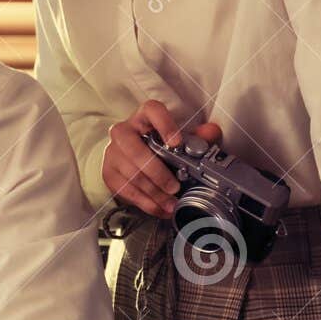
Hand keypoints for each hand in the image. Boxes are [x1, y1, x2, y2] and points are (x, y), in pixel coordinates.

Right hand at [101, 99, 223, 217]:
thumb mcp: (178, 139)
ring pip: (132, 174)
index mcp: (143, 117)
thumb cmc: (157, 145)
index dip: (164, 125)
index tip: (176, 142)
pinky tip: (159, 208)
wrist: (131, 157)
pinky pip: (126, 190)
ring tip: (171, 204)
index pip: (152, 111)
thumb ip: (197, 136)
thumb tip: (211, 132)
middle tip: (175, 187)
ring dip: (154, 193)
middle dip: (157, 173)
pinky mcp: (109, 172)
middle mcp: (124, 132)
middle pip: (136, 150)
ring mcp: (113, 153)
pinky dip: (145, 203)